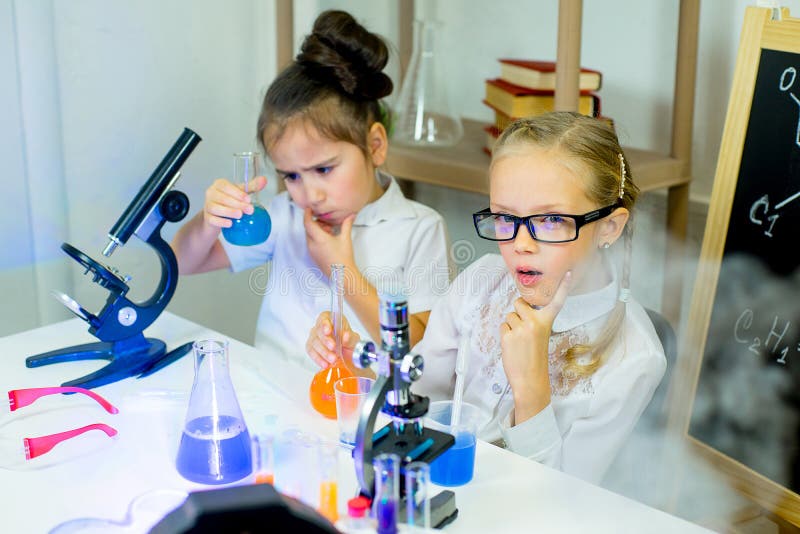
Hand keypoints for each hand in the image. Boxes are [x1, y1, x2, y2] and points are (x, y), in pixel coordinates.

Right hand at [202, 176, 266, 228]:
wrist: (216, 215)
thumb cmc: (229, 201)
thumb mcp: (240, 192)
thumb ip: (252, 186)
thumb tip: (264, 180)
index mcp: (219, 185)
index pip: (225, 186)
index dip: (237, 193)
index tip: (248, 199)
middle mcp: (211, 193)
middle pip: (222, 198)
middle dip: (237, 204)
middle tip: (249, 210)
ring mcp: (207, 206)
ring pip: (215, 208)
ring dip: (228, 212)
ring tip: (240, 215)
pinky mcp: (207, 218)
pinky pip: (212, 219)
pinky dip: (221, 222)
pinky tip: (230, 224)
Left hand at [303, 209, 355, 276]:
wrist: (342, 275)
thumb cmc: (344, 258)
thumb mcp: (346, 239)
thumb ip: (347, 224)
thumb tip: (351, 215)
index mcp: (319, 239)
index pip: (307, 223)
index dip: (307, 214)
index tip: (309, 208)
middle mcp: (312, 245)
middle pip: (308, 229)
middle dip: (315, 223)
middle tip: (326, 222)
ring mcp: (312, 251)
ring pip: (310, 236)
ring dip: (316, 231)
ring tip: (330, 231)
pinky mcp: (313, 256)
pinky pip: (311, 243)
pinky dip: (316, 238)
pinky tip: (328, 240)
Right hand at [306, 311, 359, 368]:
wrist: (348, 356)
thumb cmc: (350, 344)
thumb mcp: (354, 340)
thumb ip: (350, 338)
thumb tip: (345, 336)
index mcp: (332, 319)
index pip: (324, 317)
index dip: (325, 324)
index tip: (328, 331)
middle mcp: (321, 326)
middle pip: (318, 331)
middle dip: (326, 341)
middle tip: (334, 348)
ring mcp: (314, 337)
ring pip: (314, 343)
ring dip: (323, 352)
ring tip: (333, 360)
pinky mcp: (311, 347)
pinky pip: (311, 352)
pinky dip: (318, 359)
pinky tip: (325, 364)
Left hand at [500, 272, 571, 410]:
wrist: (530, 380)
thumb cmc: (535, 359)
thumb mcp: (540, 336)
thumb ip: (534, 321)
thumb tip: (521, 307)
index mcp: (546, 322)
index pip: (556, 301)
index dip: (563, 286)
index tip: (569, 272)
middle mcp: (535, 322)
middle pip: (519, 302)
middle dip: (518, 312)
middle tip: (524, 329)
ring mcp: (521, 328)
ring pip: (509, 315)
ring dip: (511, 326)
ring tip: (519, 341)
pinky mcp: (508, 336)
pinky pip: (502, 326)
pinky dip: (505, 334)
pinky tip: (513, 346)